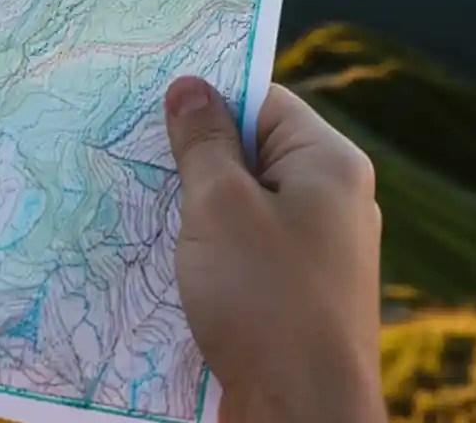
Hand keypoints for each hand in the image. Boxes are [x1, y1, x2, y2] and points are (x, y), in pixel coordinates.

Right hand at [165, 77, 384, 422]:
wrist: (302, 411)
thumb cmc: (263, 298)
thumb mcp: (219, 207)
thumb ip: (203, 143)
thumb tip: (190, 85)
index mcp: (331, 163)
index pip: (266, 102)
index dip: (210, 102)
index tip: (153, 111)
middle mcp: (337, 200)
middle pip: (256, 153)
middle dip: (198, 159)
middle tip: (138, 161)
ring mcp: (322, 250)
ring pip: (249, 205)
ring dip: (201, 209)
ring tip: (150, 212)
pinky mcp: (303, 292)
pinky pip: (253, 249)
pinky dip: (215, 249)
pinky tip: (177, 261)